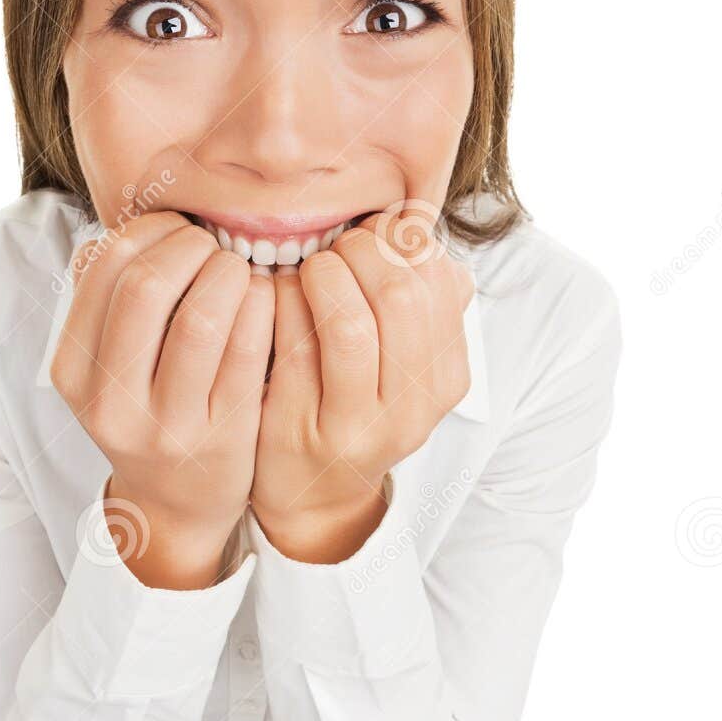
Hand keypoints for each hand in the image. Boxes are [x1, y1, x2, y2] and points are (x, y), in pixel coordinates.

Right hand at [50, 212, 274, 586]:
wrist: (177, 503)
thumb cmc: (148, 408)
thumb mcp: (106, 363)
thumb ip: (110, 296)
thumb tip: (141, 220)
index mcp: (73, 370)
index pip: (103, 266)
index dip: (149, 231)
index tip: (178, 232)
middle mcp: (111, 401)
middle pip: (146, 286)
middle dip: (190, 247)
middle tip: (214, 248)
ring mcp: (167, 425)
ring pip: (201, 318)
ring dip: (229, 273)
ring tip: (239, 271)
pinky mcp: (223, 436)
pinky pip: (248, 350)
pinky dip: (261, 305)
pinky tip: (264, 297)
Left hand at [249, 211, 474, 559]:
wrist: (313, 493)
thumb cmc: (354, 404)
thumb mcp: (403, 361)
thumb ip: (419, 300)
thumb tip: (420, 227)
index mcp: (446, 379)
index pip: (438, 279)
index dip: (400, 239)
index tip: (372, 231)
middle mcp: (412, 408)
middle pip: (400, 296)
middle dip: (360, 252)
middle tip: (335, 247)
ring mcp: (357, 425)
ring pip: (349, 323)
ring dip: (322, 275)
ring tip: (309, 269)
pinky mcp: (301, 429)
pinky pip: (292, 345)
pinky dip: (282, 302)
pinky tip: (275, 293)